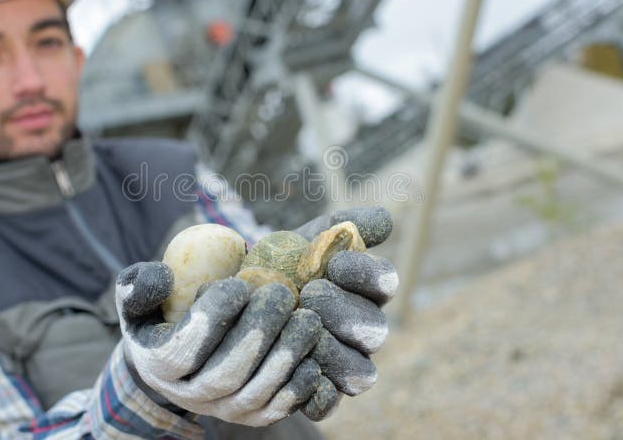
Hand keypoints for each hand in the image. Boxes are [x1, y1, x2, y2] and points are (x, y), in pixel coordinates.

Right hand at [116, 262, 322, 425]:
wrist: (178, 362)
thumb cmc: (161, 318)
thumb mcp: (139, 300)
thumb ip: (139, 285)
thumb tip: (163, 276)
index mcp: (160, 366)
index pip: (186, 346)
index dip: (216, 314)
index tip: (240, 283)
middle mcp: (190, 397)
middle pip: (227, 372)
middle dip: (259, 331)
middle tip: (281, 293)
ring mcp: (223, 411)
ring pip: (256, 392)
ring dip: (287, 355)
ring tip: (306, 318)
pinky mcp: (252, 417)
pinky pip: (278, 407)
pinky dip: (299, 384)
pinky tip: (311, 353)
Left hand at [293, 206, 398, 419]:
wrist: (238, 301)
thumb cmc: (279, 267)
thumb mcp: (304, 239)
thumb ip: (341, 226)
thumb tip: (384, 219)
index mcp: (366, 290)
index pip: (384, 282)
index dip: (364, 274)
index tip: (332, 264)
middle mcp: (363, 330)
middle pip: (375, 330)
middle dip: (342, 311)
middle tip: (308, 294)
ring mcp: (344, 364)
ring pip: (360, 372)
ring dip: (330, 349)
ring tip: (298, 329)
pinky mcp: (320, 393)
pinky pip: (329, 403)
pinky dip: (314, 391)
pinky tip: (294, 367)